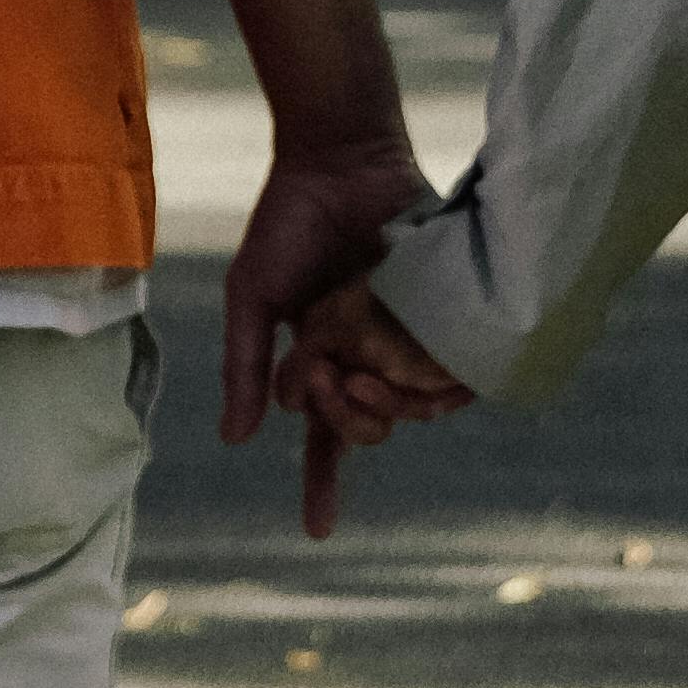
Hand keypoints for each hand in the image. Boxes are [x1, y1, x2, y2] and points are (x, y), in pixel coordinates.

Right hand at [219, 138, 438, 525]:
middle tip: (334, 378)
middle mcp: (365, 353)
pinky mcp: (439, 302)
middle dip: (348, 417)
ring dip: (392, 404)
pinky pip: (451, 360)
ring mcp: (404, 331)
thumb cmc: (287, 222)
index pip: (323, 436)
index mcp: (318, 358)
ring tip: (370, 378)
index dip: (322, 485)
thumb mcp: (253, 295)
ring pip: (410, 401)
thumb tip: (237, 440)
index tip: (319, 532)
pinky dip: (446, 380)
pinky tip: (444, 384)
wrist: (340, 154)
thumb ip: (246, 365)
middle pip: (366, 423)